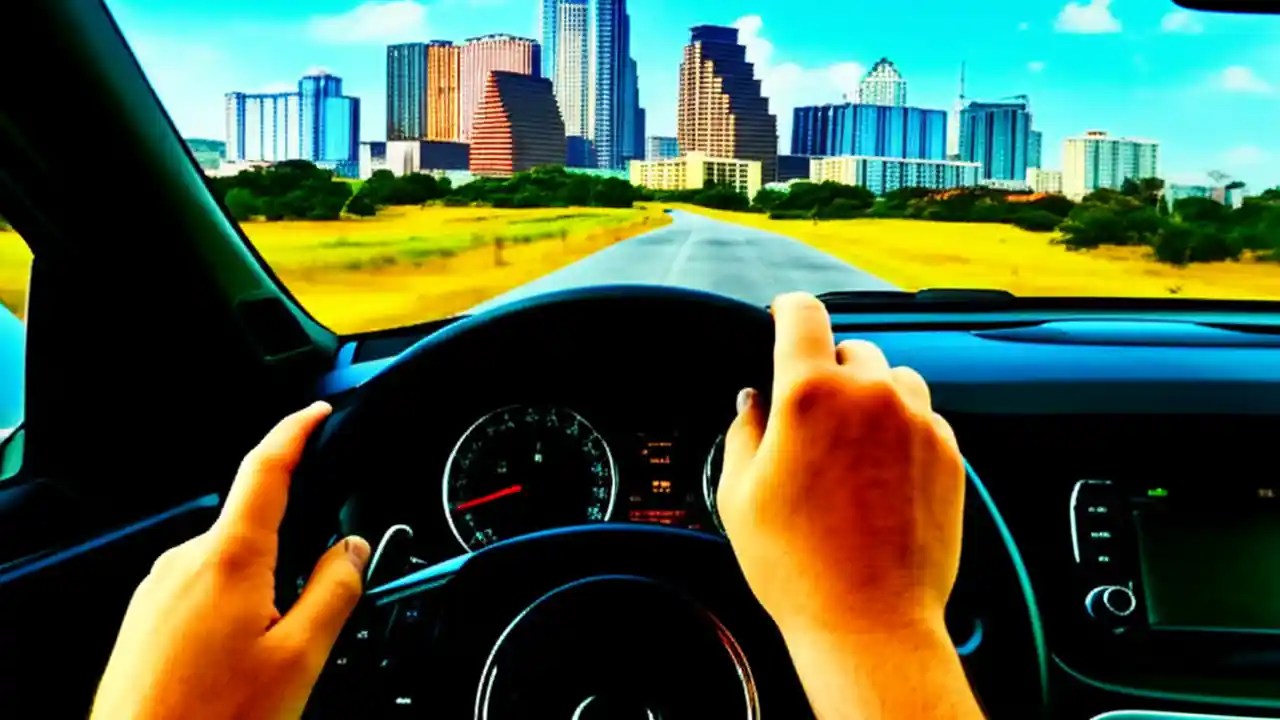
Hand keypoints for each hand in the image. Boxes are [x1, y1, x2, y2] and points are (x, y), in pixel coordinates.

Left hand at [92, 402, 369, 719]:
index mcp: (228, 559)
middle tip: (314, 613)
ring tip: (268, 659)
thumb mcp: (299, 659)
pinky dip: (231, 613)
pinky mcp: (144, 617)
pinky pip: (201, 592)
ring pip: (230, 566)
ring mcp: (157, 589)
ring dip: (261, 593)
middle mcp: (184, 562)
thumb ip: (335, 592)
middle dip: (292, 555)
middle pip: (255, 527)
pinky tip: (236, 665)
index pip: (266, 468)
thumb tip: (354, 551)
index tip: (317, 413)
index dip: (296, 431)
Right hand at [717, 293, 964, 638]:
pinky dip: (901, 430)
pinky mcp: (950, 452)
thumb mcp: (739, 495)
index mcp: (810, 394)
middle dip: (827, 374)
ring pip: (893, 380)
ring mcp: (918, 422)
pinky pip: (923, 416)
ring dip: (870, 398)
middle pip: (849, 350)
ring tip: (849, 451)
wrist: (870, 623)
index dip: (787, 310)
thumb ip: (744, 431)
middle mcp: (871, 395)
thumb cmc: (798, 567)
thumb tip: (753, 402)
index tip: (783, 318)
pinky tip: (879, 476)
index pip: (802, 313)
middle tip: (809, 424)